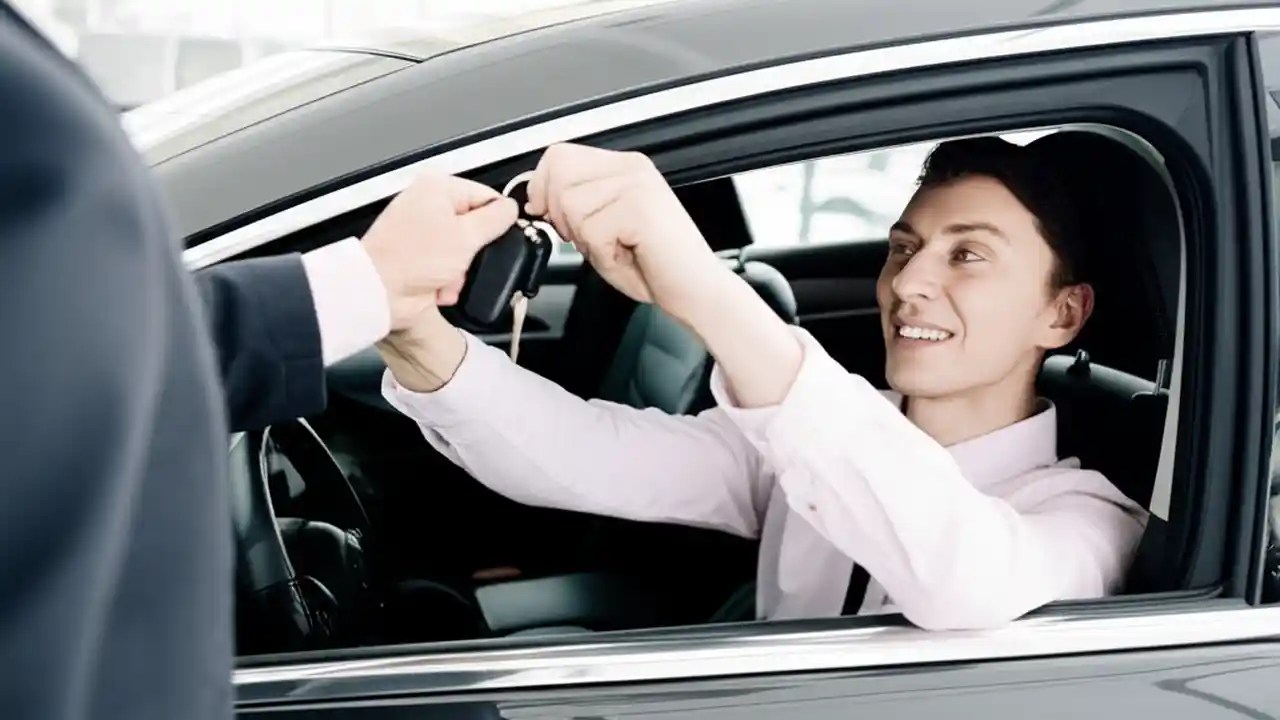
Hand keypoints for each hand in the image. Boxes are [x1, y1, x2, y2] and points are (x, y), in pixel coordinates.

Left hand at [362, 172, 517, 330]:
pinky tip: (438, 286)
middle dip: (475, 251)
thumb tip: (511, 209)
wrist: (379, 292)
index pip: (486, 196)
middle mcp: (429, 204)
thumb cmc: (414, 259)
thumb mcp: (466, 236)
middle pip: (476, 225)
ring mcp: (423, 231)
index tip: (500, 240)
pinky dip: (448, 279)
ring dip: (462, 270)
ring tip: (448, 278)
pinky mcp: (420, 256)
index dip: (497, 221)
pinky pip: (449, 265)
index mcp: (438, 187)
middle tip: (467, 261)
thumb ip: (495, 219)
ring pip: (465, 250)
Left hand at [524, 143, 721, 317]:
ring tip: (618, 248)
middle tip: (593, 239)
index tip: (552, 215)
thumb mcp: (604, 227)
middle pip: (558, 173)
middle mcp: (630, 167)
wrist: (697, 290)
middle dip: (562, 216)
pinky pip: (591, 231)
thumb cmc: (654, 265)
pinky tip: (628, 256)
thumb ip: (574, 204)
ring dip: (586, 240)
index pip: (558, 155)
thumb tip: (535, 198)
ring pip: (570, 204)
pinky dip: (603, 255)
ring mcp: (635, 184)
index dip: (543, 188)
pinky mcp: (638, 208)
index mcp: (622, 166)